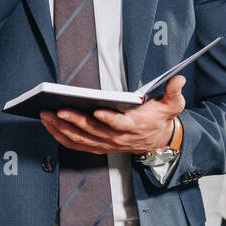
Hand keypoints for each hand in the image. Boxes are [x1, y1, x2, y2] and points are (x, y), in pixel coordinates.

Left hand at [39, 75, 185, 155]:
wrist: (158, 141)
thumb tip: (179, 79)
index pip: (120, 125)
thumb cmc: (160, 120)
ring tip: (46, 115)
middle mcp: (118, 138)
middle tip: (57, 109)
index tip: (97, 110)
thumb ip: (174, 92)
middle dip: (74, 121)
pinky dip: (60, 136)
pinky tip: (49, 125)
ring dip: (61, 129)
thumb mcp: (173, 105)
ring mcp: (106, 144)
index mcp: (134, 126)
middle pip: (93, 132)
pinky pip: (76, 145)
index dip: (109, 119)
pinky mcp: (98, 147)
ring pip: (80, 139)